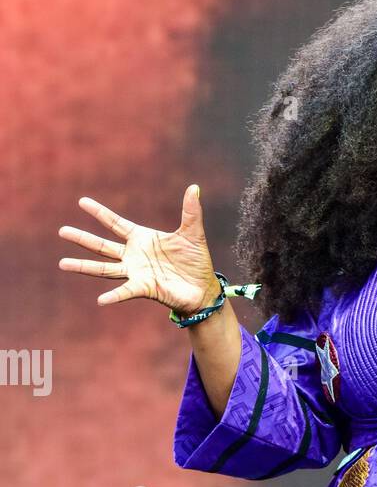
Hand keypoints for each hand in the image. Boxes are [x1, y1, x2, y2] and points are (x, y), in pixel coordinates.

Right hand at [58, 184, 219, 314]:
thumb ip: (191, 211)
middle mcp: (134, 256)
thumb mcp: (193, 233)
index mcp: (141, 239)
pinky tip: (101, 300)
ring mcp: (136, 273)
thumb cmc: (196, 261)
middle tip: (62, 231)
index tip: (82, 201)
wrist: (203, 288)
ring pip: (104, 269)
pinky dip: (115, 296)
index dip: (99, 213)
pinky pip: (126, 291)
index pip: (115, 223)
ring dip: (84, 266)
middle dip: (83, 238)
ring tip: (62, 263)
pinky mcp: (145, 288)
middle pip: (102, 246)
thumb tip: (194, 187)